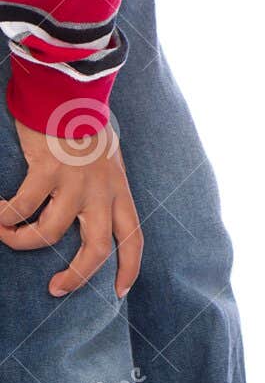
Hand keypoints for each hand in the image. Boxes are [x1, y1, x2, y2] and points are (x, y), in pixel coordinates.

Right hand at [0, 116, 143, 298]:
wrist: (70, 90)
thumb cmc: (84, 124)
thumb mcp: (104, 159)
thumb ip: (98, 187)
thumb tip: (86, 214)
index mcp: (118, 187)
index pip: (133, 235)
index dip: (129, 267)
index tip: (120, 292)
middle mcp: (101, 188)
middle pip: (97, 247)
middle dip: (76, 276)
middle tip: (56, 289)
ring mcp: (75, 180)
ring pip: (51, 233)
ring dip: (21, 240)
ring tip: (6, 233)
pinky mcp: (48, 170)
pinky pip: (22, 208)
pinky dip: (4, 217)